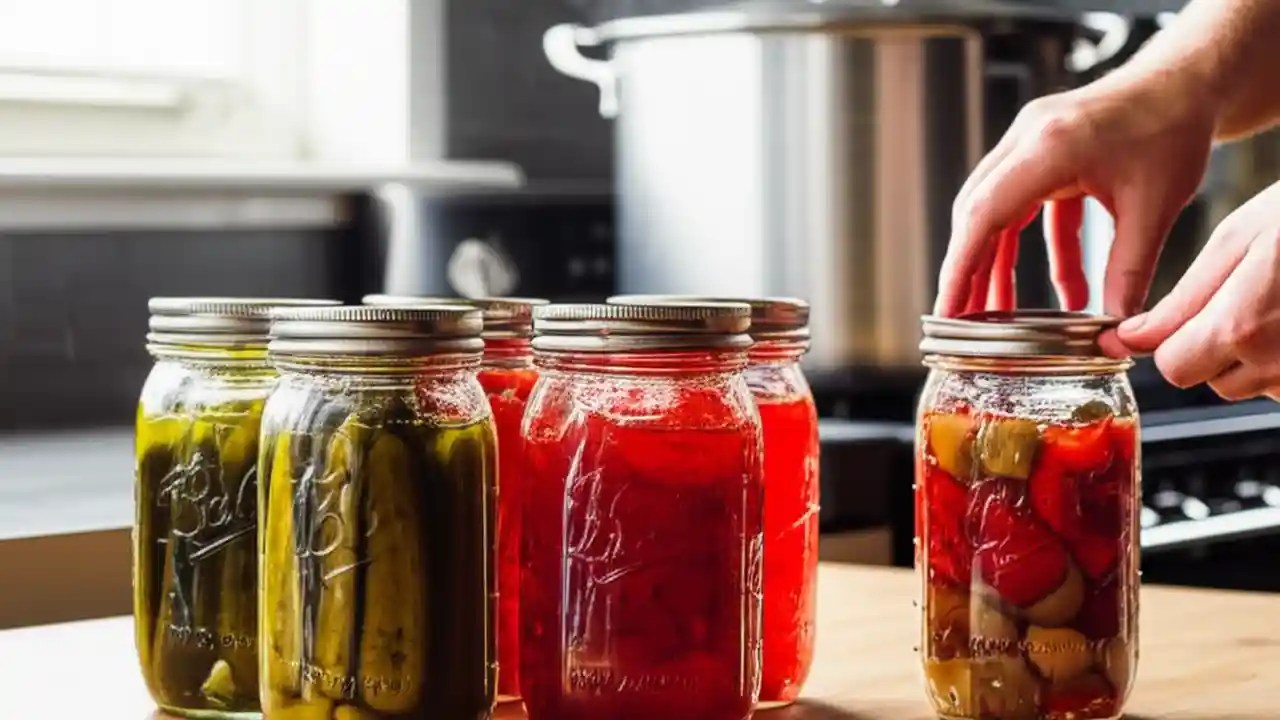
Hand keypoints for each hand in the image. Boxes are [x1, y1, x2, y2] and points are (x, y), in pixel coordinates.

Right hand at [935, 72, 1215, 318]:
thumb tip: (1117, 326)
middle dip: (969, 270)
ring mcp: (1030, 142)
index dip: (961, 266)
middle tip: (964, 320)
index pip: (984, 213)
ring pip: (995, 211)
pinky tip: (1064, 288)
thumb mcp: (1156, 207)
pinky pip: (1025, 206)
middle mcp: (1028, 139)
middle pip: (977, 213)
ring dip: (998, 262)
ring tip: (1000, 312)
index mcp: (1049, 146)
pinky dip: (1036, 247)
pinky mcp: (1042, 153)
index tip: (949, 309)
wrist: (1186, 83)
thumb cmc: (1173, 127)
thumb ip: (1131, 270)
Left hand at [1117, 181, 1279, 400]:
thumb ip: (1182, 300)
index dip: (1172, 342)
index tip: (1184, 317)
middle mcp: (1279, 363)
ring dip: (1256, 353)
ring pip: (1257, 383)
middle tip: (1247, 295)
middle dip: (1215, 347)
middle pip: (1214, 380)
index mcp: (1243, 327)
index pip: (1174, 368)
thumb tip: (1132, 339)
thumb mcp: (1239, 239)